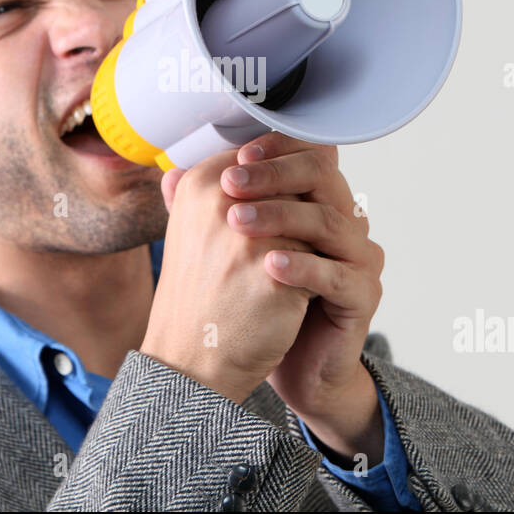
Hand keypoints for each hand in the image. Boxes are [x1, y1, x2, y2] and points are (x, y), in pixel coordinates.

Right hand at [139, 149, 314, 404]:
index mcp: (202, 182)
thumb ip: (221, 187)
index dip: (295, 180)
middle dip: (313, 210)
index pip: (271, 156)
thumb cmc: (200, 294)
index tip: (301, 204)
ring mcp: (247, 235)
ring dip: (319, 244)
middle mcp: (221, 200)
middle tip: (315, 239)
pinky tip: (309, 294)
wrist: (192, 360)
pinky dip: (321, 274)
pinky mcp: (274, 271)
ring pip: (314, 219)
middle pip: (298, 184)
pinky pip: (320, 258)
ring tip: (312, 267)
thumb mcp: (194, 228)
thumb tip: (260, 153)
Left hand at [219, 134, 385, 460]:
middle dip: (273, 175)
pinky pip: (338, 275)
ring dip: (281, 216)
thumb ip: (214, 212)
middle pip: (322, 178)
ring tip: (237, 222)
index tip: (236, 156)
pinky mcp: (363, 296)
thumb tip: (172, 175)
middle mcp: (347, 222)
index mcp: (320, 203)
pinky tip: (269, 265)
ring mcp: (359, 258)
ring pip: (330, 222)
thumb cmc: (262, 303)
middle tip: (230, 184)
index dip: (275, 149)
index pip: (308, 155)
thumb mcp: (234, 251)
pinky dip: (303, 266)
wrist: (290, 364)